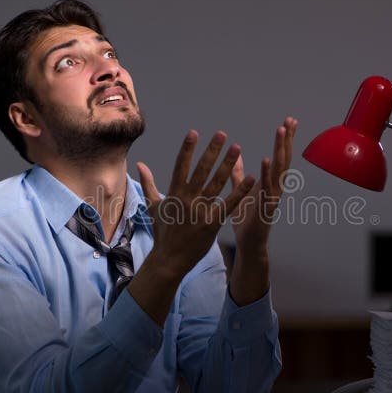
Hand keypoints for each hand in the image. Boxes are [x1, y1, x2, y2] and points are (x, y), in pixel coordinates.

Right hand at [136, 130, 254, 279]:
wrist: (168, 259)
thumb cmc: (162, 233)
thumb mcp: (153, 206)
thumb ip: (148, 183)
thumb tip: (140, 164)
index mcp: (174, 193)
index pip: (181, 166)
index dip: (188, 149)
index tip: (194, 133)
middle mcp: (187, 199)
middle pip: (202, 170)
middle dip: (212, 151)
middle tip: (222, 134)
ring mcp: (200, 211)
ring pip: (217, 183)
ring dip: (228, 165)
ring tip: (237, 148)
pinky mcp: (212, 223)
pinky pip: (229, 204)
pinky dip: (240, 192)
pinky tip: (251, 179)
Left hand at [230, 117, 297, 254]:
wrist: (248, 243)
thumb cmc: (246, 220)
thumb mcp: (241, 192)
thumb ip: (239, 175)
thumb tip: (235, 157)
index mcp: (270, 182)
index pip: (279, 156)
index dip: (284, 140)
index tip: (288, 121)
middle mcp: (275, 187)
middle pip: (284, 158)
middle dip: (287, 139)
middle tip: (290, 120)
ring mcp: (273, 196)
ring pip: (279, 169)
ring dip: (280, 149)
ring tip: (281, 130)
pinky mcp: (266, 207)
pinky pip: (267, 187)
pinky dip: (267, 173)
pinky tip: (266, 159)